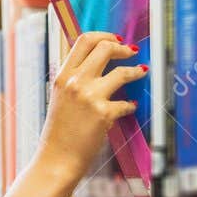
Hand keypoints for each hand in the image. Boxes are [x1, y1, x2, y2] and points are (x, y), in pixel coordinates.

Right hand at [34, 30, 142, 186]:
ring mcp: (90, 97)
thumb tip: (96, 63)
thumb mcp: (59, 99)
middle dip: (123, 48)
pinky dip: (129, 106)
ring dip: (136, 71)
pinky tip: (129, 109)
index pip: (84, 40)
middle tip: (131, 52)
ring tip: (141, 72)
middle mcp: (75, 83)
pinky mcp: (104, 113)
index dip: (104, 35)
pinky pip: (126, 103)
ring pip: (123, 71)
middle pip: (105, 47)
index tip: (115, 40)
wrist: (55, 161)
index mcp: (62, 77)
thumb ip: (74, 80)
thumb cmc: (58, 134)